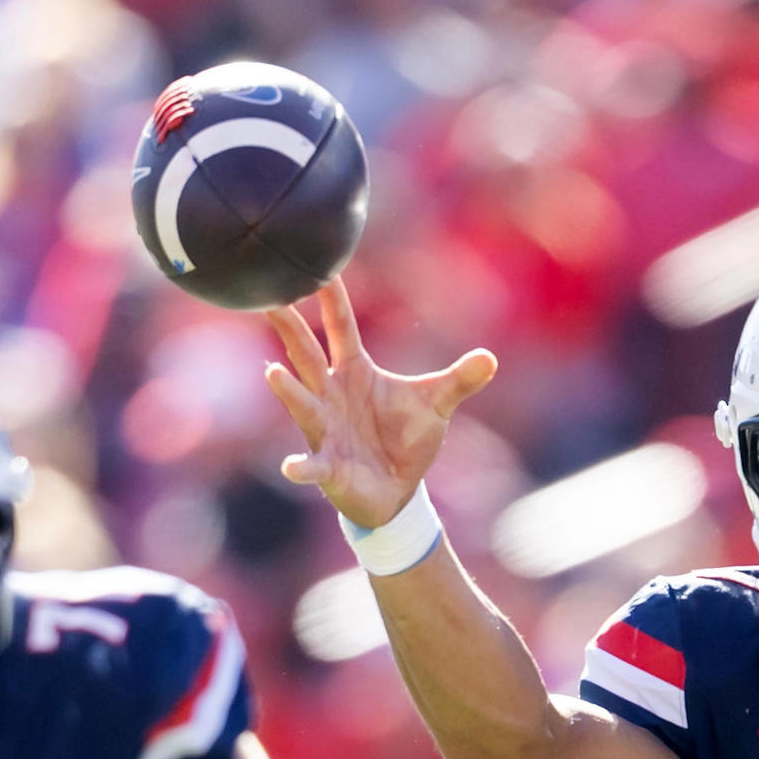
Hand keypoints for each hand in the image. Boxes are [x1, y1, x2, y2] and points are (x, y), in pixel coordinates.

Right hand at [265, 279, 499, 531]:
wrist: (396, 491)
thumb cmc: (406, 440)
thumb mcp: (435, 405)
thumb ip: (459, 380)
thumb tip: (491, 358)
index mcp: (355, 370)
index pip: (340, 326)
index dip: (332, 299)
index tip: (319, 266)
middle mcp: (331, 393)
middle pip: (306, 354)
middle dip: (289, 328)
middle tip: (267, 301)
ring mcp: (326, 429)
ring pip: (303, 404)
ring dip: (289, 392)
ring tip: (274, 375)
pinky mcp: (329, 465)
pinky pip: (313, 465)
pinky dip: (302, 467)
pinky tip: (292, 467)